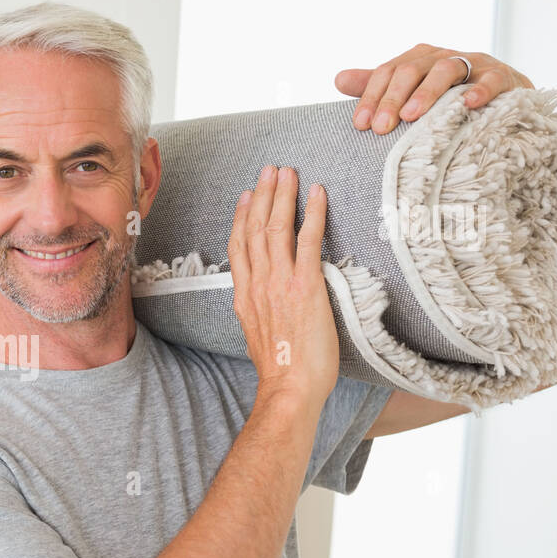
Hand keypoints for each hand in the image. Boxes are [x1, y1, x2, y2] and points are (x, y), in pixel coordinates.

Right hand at [228, 166, 338, 408]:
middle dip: (263, 195)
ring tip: (287, 172)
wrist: (289, 387)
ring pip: (276, 228)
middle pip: (255, 229)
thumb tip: (265, 301)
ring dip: (282, 196)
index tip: (247, 196)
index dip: (242, 217)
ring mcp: (280, 283)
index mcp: (245, 296)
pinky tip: (317, 194)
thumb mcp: (258, 335)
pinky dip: (312, 213)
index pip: (238, 247)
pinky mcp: (305, 285)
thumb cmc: (281, 370)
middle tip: (270, 170)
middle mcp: (258, 284)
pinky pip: (308, 240)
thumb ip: (259, 310)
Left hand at [335, 43, 534, 134]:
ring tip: (411, 117)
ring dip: (427, 93)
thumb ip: (377, 85)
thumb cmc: (450, 97)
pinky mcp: (502, 76)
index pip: (388, 72)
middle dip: (393, 99)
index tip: (360, 126)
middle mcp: (443, 57)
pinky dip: (481, 90)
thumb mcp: (413, 91)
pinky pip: (491, 79)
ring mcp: (474, 64)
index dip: (371, 97)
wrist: (506, 98)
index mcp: (420, 59)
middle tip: (380, 129)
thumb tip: (338, 79)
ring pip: (447, 69)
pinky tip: (469, 104)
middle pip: (413, 69)